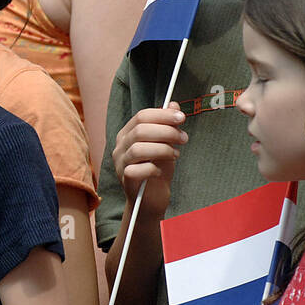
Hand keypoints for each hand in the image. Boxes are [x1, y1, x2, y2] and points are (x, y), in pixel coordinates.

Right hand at [110, 102, 185, 218]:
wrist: (152, 199)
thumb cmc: (158, 170)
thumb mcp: (166, 144)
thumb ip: (167, 125)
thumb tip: (173, 105)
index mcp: (127, 134)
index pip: (141, 116)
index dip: (162, 115)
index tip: (182, 118)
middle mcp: (120, 147)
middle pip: (140, 130)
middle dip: (166, 131)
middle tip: (184, 138)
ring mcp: (120, 164)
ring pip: (138, 149)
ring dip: (162, 149)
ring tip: (176, 154)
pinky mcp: (125, 180)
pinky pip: (137, 170)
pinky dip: (153, 169)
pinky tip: (161, 172)